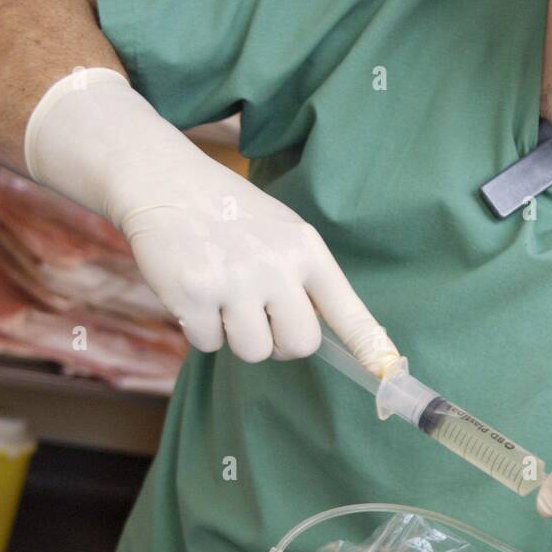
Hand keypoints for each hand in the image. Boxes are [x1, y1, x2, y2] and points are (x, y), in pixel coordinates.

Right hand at [25, 69, 396, 367]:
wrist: (163, 180)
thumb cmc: (228, 214)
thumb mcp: (282, 231)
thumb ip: (305, 278)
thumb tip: (327, 336)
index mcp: (305, 250)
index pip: (346, 309)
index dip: (368, 345)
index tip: (387, 371)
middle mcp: (276, 266)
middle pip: (299, 345)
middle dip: (278, 342)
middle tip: (258, 315)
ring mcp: (235, 282)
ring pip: (253, 351)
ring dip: (235, 336)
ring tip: (221, 297)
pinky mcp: (194, 297)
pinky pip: (208, 345)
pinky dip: (199, 329)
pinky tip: (193, 293)